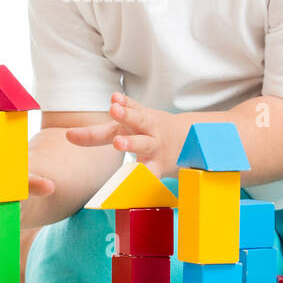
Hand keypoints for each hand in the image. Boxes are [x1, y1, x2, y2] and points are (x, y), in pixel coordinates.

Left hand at [64, 92, 180, 176]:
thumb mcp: (138, 122)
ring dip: (131, 142)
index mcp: (140, 118)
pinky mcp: (160, 168)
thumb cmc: (154, 131)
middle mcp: (147, 130)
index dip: (121, 106)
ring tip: (119, 142)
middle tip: (114, 109)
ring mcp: (155, 149)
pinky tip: (133, 182)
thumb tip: (93, 113)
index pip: (126, 111)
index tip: (113, 100)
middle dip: (126, 115)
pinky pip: (151, 174)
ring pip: (143, 144)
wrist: (190, 142)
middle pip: (137, 121)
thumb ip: (109, 123)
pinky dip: (143, 178)